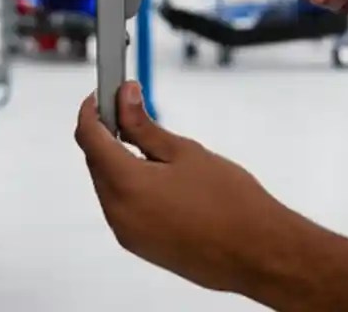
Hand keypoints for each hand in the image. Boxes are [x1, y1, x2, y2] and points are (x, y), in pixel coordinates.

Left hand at [75, 82, 304, 294]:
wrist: (259, 254)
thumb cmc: (231, 203)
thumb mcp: (185, 152)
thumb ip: (145, 125)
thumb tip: (123, 97)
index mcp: (126, 184)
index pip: (89, 137)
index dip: (92, 110)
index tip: (103, 94)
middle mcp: (118, 212)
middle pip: (95, 161)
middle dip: (106, 133)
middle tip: (129, 111)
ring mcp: (126, 233)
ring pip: (107, 184)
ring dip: (117, 160)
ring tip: (149, 144)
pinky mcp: (139, 246)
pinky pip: (121, 207)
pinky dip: (128, 185)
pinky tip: (155, 175)